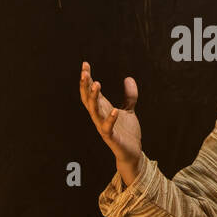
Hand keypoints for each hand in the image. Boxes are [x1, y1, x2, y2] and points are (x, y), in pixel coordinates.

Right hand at [79, 61, 141, 182]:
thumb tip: (128, 78)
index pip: (91, 92)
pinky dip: (110, 119)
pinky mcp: (111, 137)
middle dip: (85, 85)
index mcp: (103, 109)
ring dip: (94, 98)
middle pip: (88, 99)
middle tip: (85, 72)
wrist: (131, 152)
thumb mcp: (129, 110)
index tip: (85, 64)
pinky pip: (108, 128)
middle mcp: (100, 117)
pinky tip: (114, 111)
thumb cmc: (127, 132)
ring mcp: (104, 127)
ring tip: (97, 84)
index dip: (88, 79)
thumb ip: (129, 96)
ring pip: (94, 111)